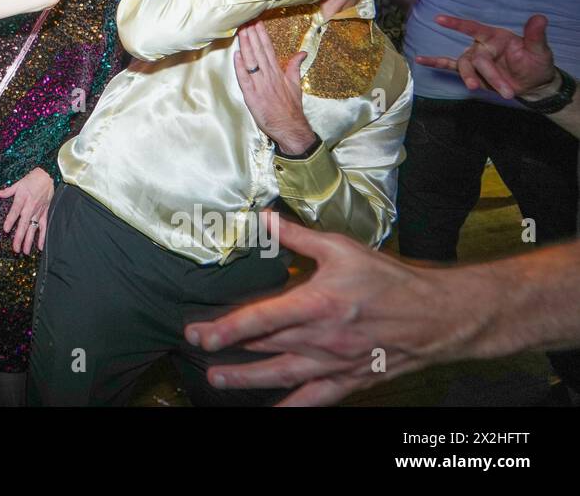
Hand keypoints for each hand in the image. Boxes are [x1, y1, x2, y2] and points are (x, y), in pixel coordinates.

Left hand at [0, 167, 53, 253]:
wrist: (48, 176)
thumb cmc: (32, 179)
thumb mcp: (18, 183)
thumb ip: (8, 191)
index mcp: (22, 199)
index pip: (15, 212)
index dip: (10, 221)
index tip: (6, 230)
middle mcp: (30, 207)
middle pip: (24, 224)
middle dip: (19, 237)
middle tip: (15, 249)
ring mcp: (38, 211)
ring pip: (33, 228)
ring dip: (29, 240)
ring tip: (25, 251)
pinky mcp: (44, 213)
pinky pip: (43, 227)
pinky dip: (42, 237)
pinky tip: (40, 247)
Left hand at [183, 215, 480, 405]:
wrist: (437, 316)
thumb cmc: (390, 280)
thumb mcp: (341, 249)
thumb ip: (297, 236)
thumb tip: (262, 219)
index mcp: (318, 303)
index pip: (262, 319)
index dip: (227, 328)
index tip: (199, 333)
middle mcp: (322, 338)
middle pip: (264, 347)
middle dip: (227, 349)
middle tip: (195, 346)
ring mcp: (335, 363)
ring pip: (281, 375)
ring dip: (246, 379)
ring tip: (217, 380)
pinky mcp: (349, 379)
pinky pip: (315, 399)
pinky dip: (291, 408)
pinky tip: (271, 412)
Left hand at [233, 22, 315, 153]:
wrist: (291, 127)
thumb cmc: (291, 107)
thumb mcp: (296, 84)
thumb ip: (295, 67)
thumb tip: (302, 52)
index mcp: (278, 72)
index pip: (268, 49)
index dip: (261, 34)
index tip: (256, 21)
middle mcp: (269, 75)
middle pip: (259, 51)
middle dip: (252, 34)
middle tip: (245, 18)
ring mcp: (260, 85)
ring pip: (251, 61)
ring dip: (245, 45)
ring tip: (240, 30)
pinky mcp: (252, 96)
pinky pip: (245, 79)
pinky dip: (240, 67)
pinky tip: (237, 55)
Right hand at [415, 14, 556, 100]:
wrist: (533, 83)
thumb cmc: (536, 63)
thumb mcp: (539, 50)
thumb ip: (536, 35)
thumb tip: (540, 18)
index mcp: (496, 37)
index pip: (474, 28)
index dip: (457, 24)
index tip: (439, 19)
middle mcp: (482, 46)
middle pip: (475, 58)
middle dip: (488, 75)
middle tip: (505, 92)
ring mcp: (475, 59)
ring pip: (465, 67)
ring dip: (470, 78)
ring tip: (477, 89)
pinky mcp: (472, 71)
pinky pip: (450, 66)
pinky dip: (435, 63)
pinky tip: (420, 60)